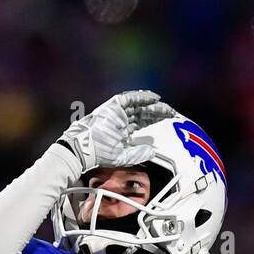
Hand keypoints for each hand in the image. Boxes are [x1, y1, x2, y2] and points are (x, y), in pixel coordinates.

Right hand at [57, 90, 177, 168]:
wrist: (83, 148)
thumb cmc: (97, 154)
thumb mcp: (122, 157)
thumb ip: (138, 154)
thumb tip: (152, 151)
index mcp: (122, 131)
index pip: (142, 123)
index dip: (154, 120)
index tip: (167, 120)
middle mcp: (121, 120)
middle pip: (142, 113)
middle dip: (157, 112)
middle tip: (171, 113)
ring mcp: (116, 112)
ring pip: (138, 105)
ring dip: (152, 105)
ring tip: (166, 107)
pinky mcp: (112, 107)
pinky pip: (130, 98)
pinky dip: (142, 97)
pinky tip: (154, 98)